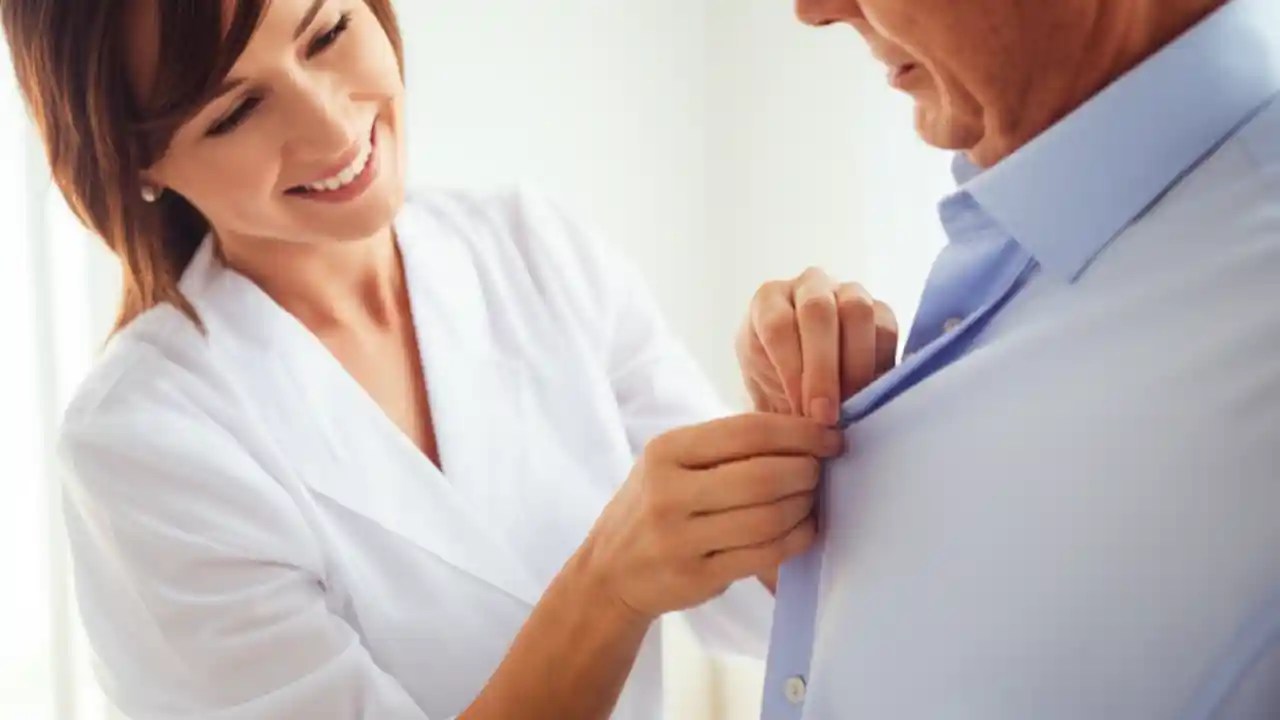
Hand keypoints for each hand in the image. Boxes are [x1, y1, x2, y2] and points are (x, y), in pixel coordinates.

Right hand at [583, 413, 843, 620]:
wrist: (609, 570)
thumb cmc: (653, 506)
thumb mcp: (671, 463)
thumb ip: (725, 446)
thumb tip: (803, 431)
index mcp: (666, 452)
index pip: (747, 432)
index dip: (799, 432)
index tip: (828, 437)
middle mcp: (668, 493)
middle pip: (763, 477)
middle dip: (806, 471)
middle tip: (819, 471)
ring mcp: (681, 539)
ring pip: (768, 519)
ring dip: (804, 507)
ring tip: (811, 500)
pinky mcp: (697, 577)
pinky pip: (764, 555)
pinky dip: (796, 539)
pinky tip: (803, 529)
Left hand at [737, 268, 897, 425]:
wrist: (802, 381)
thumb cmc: (775, 383)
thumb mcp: (763, 390)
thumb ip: (776, 399)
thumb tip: (804, 429)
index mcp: (769, 300)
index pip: (778, 325)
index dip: (792, 370)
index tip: (802, 413)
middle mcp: (808, 287)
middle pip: (818, 312)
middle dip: (823, 369)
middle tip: (826, 417)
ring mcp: (846, 293)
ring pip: (858, 312)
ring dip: (856, 366)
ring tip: (851, 408)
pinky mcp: (880, 311)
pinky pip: (886, 329)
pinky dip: (880, 365)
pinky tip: (869, 396)